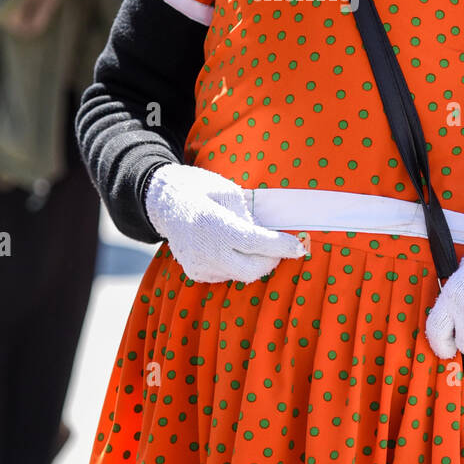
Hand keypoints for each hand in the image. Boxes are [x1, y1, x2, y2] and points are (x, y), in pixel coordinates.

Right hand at [144, 163, 304, 284]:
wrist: (164, 202)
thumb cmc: (200, 189)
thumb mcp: (229, 192)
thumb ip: (250, 216)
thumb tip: (270, 235)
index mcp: (213, 223)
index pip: (254, 242)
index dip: (281, 246)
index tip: (300, 247)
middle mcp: (204, 249)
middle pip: (251, 269)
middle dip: (270, 260)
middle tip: (278, 247)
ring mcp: (198, 265)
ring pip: (239, 274)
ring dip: (252, 262)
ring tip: (248, 242)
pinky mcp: (195, 273)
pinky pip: (225, 275)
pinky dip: (235, 264)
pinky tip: (229, 248)